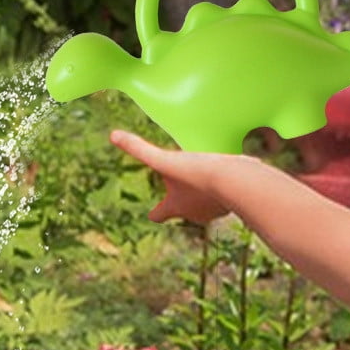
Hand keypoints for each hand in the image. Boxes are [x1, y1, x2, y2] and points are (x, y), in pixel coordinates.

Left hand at [110, 130, 232, 223]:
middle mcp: (194, 214)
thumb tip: (113, 135)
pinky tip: (226, 177)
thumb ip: (140, 149)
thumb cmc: (198, 174)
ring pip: (206, 205)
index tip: (152, 213)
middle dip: (182, 201)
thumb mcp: (164, 160)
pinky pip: (225, 197)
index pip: (160, 215)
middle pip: (184, 210)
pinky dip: (223, 189)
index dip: (156, 212)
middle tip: (182, 188)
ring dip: (204, 194)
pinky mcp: (233, 203)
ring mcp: (215, 211)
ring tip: (204, 180)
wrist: (237, 181)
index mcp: (176, 206)